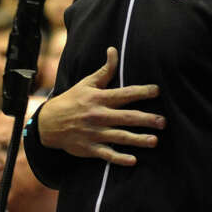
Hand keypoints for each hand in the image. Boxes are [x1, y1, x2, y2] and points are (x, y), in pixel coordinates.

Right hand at [37, 47, 163, 164]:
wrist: (48, 123)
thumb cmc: (71, 101)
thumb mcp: (86, 83)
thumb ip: (104, 70)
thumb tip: (113, 50)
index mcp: (98, 99)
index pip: (124, 94)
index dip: (142, 92)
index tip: (157, 91)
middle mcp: (98, 116)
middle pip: (126, 117)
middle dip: (146, 119)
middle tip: (163, 122)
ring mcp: (94, 133)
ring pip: (119, 137)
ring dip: (137, 139)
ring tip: (154, 141)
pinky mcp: (89, 148)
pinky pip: (106, 154)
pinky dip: (119, 158)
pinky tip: (133, 161)